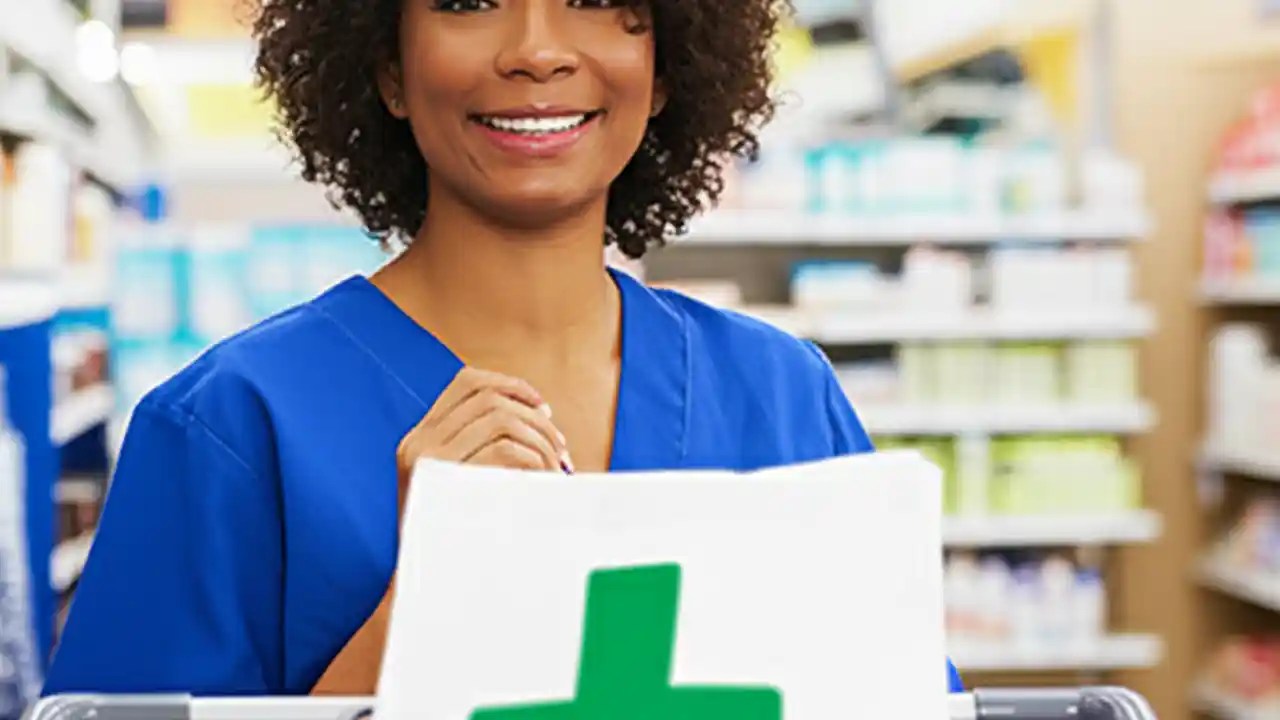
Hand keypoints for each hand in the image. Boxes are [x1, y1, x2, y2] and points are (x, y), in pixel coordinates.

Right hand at [312, 369, 567, 695]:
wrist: (428, 592)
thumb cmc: (460, 540)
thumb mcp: (465, 486)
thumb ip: (486, 450)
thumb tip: (542, 414)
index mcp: (420, 438)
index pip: (466, 383)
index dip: (511, 385)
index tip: (543, 407)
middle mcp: (417, 443)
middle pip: (489, 398)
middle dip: (536, 418)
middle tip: (560, 450)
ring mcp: (427, 461)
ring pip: (500, 419)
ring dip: (538, 440)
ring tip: (553, 470)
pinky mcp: (444, 481)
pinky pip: (503, 450)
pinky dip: (533, 460)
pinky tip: (542, 482)